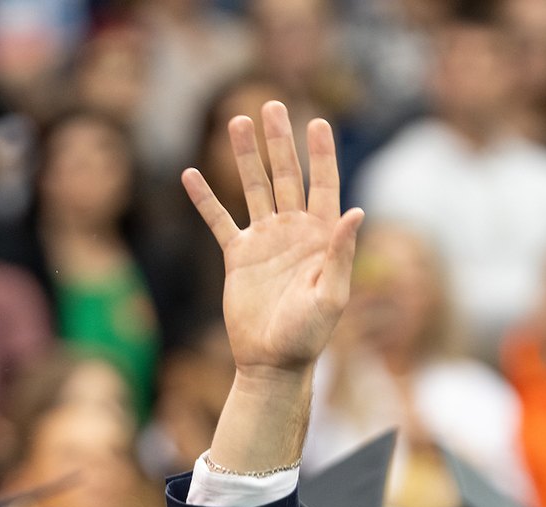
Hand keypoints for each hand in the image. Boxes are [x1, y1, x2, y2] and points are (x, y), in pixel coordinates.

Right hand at [183, 102, 363, 378]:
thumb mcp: (331, 295)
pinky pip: (218, 220)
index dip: (321, 155)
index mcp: (321, 238)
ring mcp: (264, 241)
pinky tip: (190, 174)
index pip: (324, 186)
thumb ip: (341, 252)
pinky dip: (204, 199)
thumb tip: (355, 211)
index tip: (318, 123)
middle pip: (287, 177)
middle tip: (272, 105)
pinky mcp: (237, 256)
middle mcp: (293, 233)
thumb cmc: (309, 335)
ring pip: (254, 189)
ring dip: (245, 157)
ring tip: (238, 121)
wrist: (272, 363)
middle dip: (280, 142)